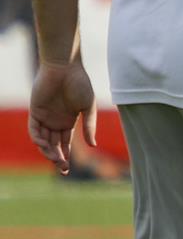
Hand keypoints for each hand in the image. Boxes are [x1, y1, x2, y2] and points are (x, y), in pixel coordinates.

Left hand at [28, 58, 95, 173]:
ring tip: (56, 159)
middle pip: (54, 145)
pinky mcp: (35, 112)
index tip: (67, 170)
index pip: (65, 144)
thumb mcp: (88, 108)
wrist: (65, 68)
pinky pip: (34, 130)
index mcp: (68, 121)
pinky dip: (38, 139)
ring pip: (44, 140)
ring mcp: (44, 118)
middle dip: (57, 158)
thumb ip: (89, 126)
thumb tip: (93, 146)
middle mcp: (55, 122)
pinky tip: (45, 146)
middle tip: (63, 169)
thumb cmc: (80, 84)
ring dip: (48, 151)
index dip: (66, 156)